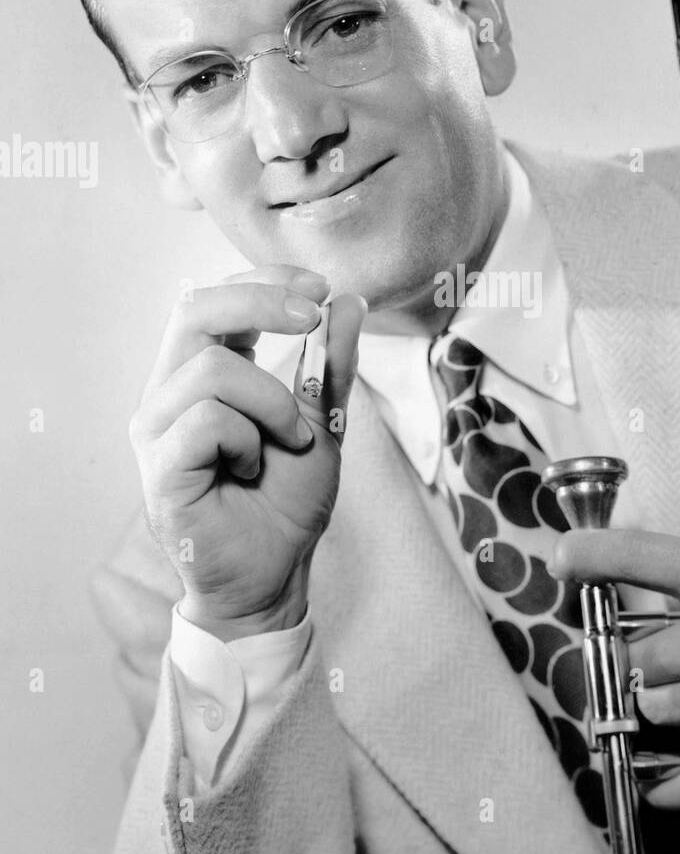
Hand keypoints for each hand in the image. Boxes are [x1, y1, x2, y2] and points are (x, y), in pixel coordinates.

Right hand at [128, 265, 366, 639]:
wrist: (274, 574)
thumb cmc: (286, 501)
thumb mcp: (321, 420)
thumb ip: (330, 364)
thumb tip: (349, 300)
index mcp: (203, 373)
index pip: (215, 297)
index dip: (265, 280)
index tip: (320, 287)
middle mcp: (169, 392)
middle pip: (193, 308)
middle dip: (261, 301)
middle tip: (311, 317)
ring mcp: (156, 429)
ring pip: (212, 367)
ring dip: (272, 401)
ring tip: (286, 442)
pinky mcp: (158, 467)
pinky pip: (206, 421)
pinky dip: (248, 441)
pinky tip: (251, 469)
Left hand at [550, 417, 679, 808]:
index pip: (640, 559)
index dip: (591, 557)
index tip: (560, 560)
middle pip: (638, 654)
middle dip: (638, 655)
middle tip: (650, 653)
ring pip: (656, 708)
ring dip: (654, 705)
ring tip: (666, 699)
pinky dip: (674, 790)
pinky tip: (657, 789)